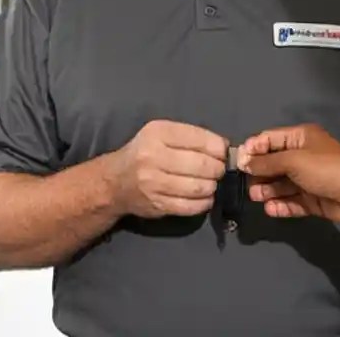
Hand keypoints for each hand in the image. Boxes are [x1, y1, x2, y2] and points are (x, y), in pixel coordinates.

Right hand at [112, 120, 227, 218]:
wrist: (115, 182)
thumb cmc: (144, 153)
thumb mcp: (161, 134)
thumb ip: (190, 137)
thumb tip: (224, 148)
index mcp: (157, 133)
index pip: (199, 139)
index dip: (218, 147)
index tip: (223, 152)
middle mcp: (153, 157)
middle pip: (201, 165)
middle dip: (218, 168)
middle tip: (219, 170)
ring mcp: (154, 183)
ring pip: (198, 187)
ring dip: (212, 186)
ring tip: (211, 182)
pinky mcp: (157, 204)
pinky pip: (191, 206)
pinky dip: (204, 202)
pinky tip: (204, 197)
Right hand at [237, 124, 339, 226]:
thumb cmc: (327, 169)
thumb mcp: (294, 160)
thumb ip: (267, 162)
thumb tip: (245, 162)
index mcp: (301, 138)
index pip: (270, 139)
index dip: (253, 149)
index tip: (238, 162)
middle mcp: (303, 156)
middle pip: (273, 163)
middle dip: (259, 173)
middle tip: (248, 184)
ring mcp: (308, 179)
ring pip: (281, 184)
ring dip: (268, 190)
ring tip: (257, 197)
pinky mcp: (312, 199)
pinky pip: (291, 201)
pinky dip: (281, 205)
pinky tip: (270, 209)